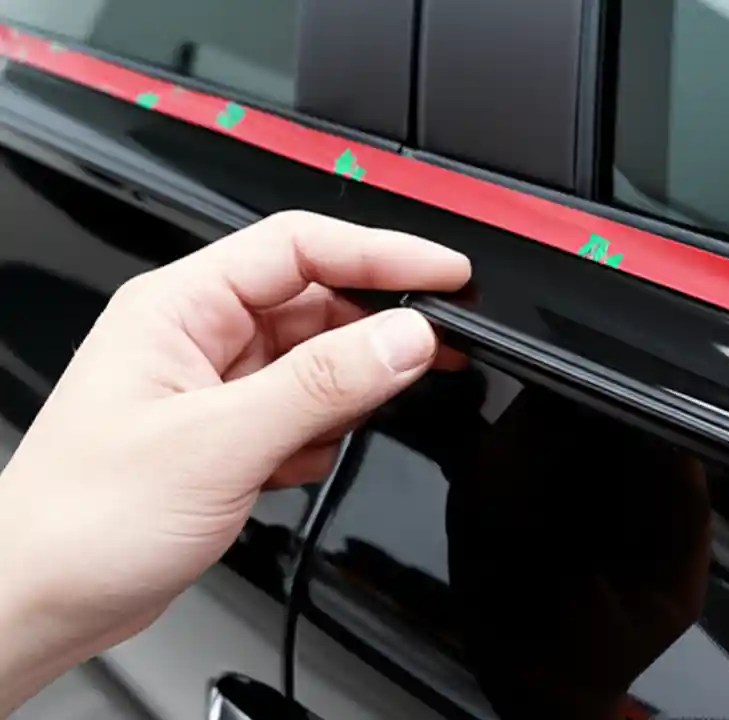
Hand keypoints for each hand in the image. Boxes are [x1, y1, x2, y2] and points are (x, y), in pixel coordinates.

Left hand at [0, 211, 468, 712]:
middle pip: (317, 304)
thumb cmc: (82, 519)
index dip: (380, 254)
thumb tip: (405, 338)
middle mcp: (199, 338)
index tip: (444, 274)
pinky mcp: (231, 435)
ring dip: (338, 400)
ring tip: (319, 438)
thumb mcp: (218, 443)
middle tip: (434, 353)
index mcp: (179, 308)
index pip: (298, 248)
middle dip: (372, 333)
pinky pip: (306, 415)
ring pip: (317, 365)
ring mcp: (216, 388)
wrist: (42, 601)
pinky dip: (316, 441)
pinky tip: (288, 471)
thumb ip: (322, 386)